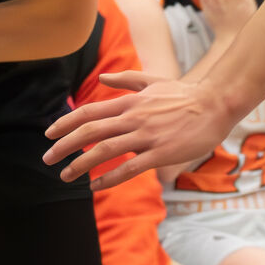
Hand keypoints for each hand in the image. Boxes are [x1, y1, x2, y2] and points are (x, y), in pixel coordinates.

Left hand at [44, 72, 234, 188]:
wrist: (216, 104)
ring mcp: (147, 135)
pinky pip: (128, 168)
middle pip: (90, 130)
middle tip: (47, 158)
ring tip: (65, 176)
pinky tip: (95, 186)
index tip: (49, 134)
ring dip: (81, 164)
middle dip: (65, 145)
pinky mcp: (160, 152)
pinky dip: (108, 178)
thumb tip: (103, 77)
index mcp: (130, 102)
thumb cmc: (185, 94)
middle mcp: (133, 117)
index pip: (89, 111)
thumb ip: (126, 80)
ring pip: (105, 150)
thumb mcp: (153, 81)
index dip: (66, 123)